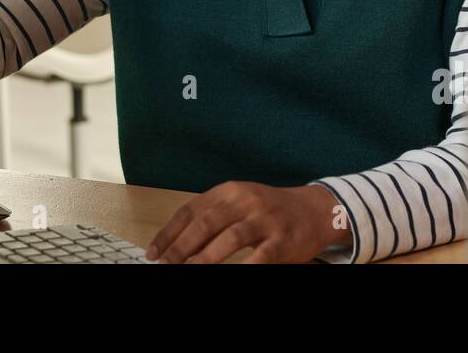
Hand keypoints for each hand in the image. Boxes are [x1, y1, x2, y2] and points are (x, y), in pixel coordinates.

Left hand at [146, 181, 346, 263]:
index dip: (169, 232)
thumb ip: (213, 217)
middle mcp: (245, 201)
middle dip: (181, 247)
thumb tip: (177, 244)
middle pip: (206, 223)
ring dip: (205, 259)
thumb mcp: (239, 203)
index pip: (191, 210)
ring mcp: (265, 219)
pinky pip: (259, 257)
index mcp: (229, 191)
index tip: (154, 252)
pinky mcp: (282, 239)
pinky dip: (242, 268)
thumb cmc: (269, 209)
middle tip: (165, 265)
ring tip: (188, 271)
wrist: (314, 209)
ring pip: (229, 238)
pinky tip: (227, 276)